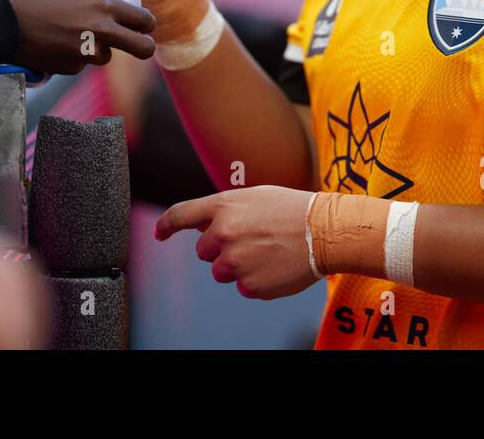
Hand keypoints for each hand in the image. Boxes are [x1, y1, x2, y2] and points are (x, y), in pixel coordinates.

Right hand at [0, 0, 154, 73]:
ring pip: (104, 57)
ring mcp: (87, 52)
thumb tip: (118, 22)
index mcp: (104, 5)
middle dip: (145, 48)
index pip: (144, 20)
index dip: (145, 25)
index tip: (142, 27)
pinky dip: (70, 58)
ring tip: (66, 35)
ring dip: (94, 51)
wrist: (2, 19)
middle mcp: (102, 29)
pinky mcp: (71, 68)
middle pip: (144, 48)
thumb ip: (99, 10)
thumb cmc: (34, 0)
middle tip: (140, 46)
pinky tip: (50, 45)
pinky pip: (79, 65)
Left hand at [154, 185, 320, 299]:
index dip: (166, 225)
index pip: (181, 214)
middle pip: (204, 251)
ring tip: (266, 252)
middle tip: (251, 241)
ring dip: (237, 266)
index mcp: (223, 206)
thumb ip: (225, 210)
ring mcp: (234, 261)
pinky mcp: (248, 285)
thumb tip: (204, 227)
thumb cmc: (292, 210)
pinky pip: (242, 286)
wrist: (324, 232)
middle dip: (220, 249)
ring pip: (221, 271)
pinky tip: (275, 265)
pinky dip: (256, 279)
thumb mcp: (254, 197)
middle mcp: (222, 233)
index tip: (159, 233)